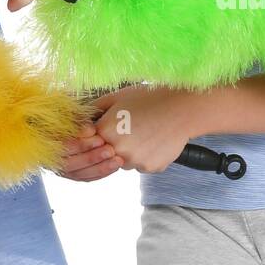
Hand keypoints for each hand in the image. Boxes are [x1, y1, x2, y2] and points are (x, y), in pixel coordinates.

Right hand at [52, 119, 122, 182]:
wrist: (66, 124)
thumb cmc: (70, 116)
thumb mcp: (69, 112)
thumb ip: (76, 119)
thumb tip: (90, 130)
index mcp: (46, 142)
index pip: (62, 146)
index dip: (79, 141)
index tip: (95, 132)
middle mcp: (52, 159)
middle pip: (70, 163)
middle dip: (91, 157)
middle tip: (109, 149)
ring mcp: (63, 169)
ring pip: (80, 173)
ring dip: (100, 167)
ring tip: (117, 160)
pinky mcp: (75, 174)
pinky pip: (87, 177)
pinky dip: (102, 173)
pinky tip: (115, 166)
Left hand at [90, 85, 206, 174]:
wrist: (180, 109)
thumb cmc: (149, 99)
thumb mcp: (118, 96)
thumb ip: (98, 108)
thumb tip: (84, 119)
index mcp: (106, 130)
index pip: (93, 141)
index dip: (104, 132)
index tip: (116, 124)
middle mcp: (118, 149)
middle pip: (109, 153)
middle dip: (117, 143)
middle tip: (133, 127)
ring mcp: (135, 161)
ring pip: (126, 161)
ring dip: (132, 152)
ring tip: (145, 132)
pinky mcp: (150, 168)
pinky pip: (143, 165)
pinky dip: (147, 156)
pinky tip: (155, 140)